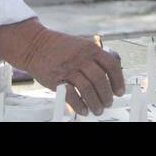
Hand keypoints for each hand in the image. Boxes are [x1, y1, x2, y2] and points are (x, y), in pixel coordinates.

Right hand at [0, 20, 124, 115]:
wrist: (36, 45)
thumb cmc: (59, 47)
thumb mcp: (82, 45)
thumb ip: (95, 58)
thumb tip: (109, 76)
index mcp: (91, 49)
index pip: (111, 65)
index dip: (118, 80)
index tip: (119, 91)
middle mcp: (81, 58)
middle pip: (100, 79)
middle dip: (106, 95)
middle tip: (108, 103)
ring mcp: (69, 69)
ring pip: (87, 89)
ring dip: (95, 102)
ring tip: (97, 109)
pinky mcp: (56, 79)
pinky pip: (71, 95)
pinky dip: (79, 105)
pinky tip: (83, 110)